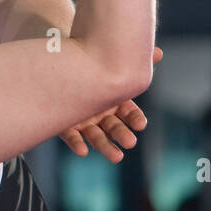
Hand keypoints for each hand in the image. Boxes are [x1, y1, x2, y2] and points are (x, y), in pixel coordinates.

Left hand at [59, 46, 161, 160]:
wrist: (52, 62)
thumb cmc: (85, 61)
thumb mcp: (106, 59)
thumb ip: (131, 59)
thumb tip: (157, 52)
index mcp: (114, 100)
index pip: (130, 113)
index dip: (135, 118)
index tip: (141, 124)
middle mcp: (101, 113)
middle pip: (115, 127)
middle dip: (123, 135)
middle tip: (130, 143)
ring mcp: (83, 120)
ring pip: (96, 136)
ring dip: (106, 147)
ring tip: (117, 157)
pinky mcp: (65, 123)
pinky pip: (71, 136)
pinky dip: (77, 144)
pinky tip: (83, 151)